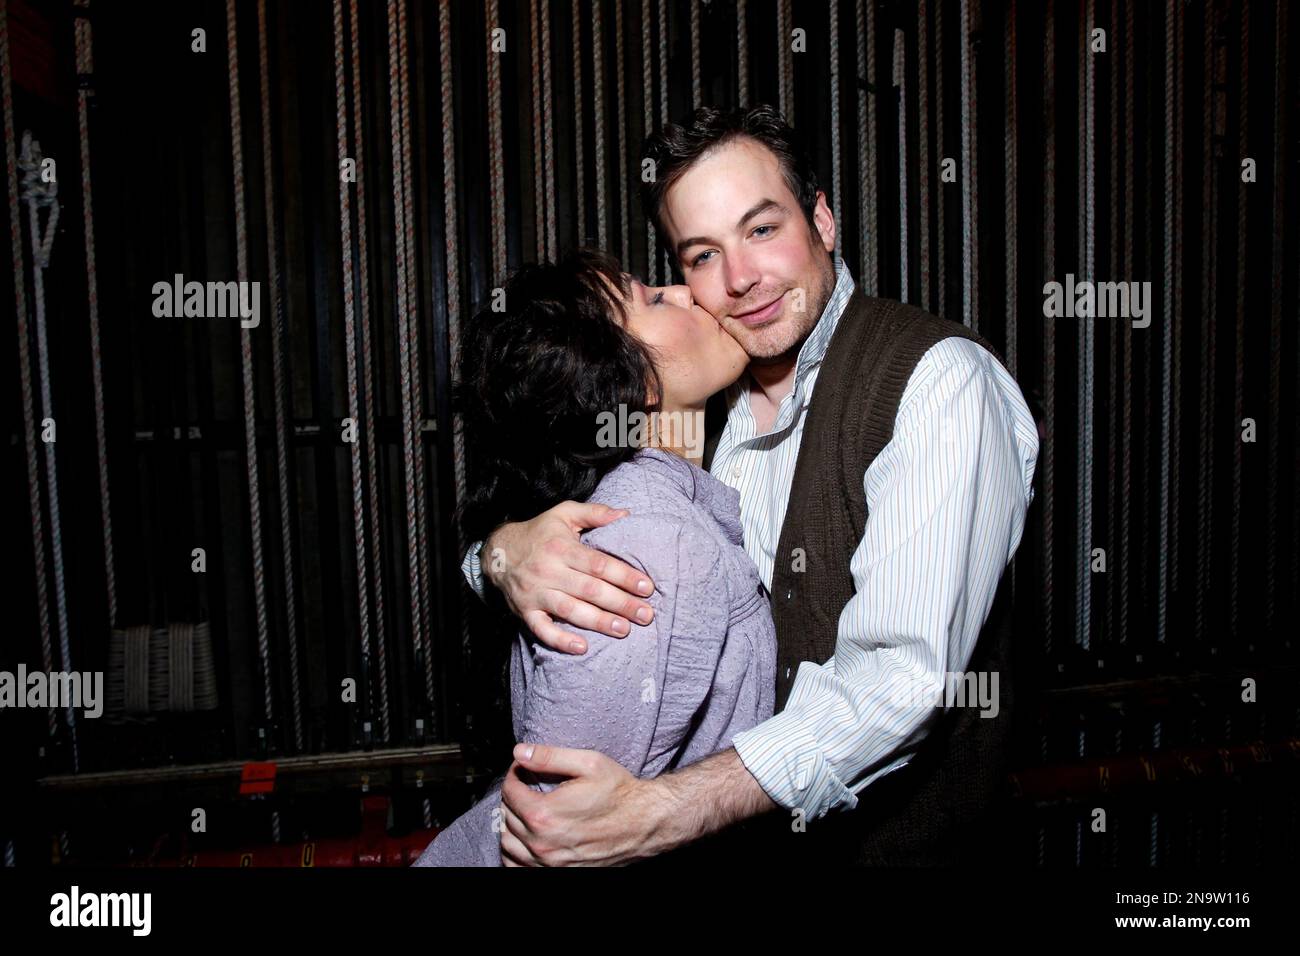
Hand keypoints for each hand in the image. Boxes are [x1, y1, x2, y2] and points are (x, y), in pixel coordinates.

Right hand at [483, 501, 655, 652]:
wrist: (497, 551)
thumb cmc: (539, 532)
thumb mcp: (564, 514)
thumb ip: (596, 513)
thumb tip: (626, 514)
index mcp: (561, 548)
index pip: (598, 564)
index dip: (624, 576)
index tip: (646, 587)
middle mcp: (549, 571)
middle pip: (590, 590)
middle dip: (620, 603)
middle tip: (645, 615)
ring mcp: (536, 593)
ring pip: (570, 610)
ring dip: (598, 622)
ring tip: (624, 630)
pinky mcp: (525, 611)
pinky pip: (542, 630)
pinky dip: (560, 640)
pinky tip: (582, 647)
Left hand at [498, 743, 662, 865]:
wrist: (644, 824)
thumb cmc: (619, 794)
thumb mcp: (588, 764)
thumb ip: (549, 757)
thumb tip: (519, 752)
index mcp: (544, 814)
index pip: (509, 792)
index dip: (514, 775)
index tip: (523, 769)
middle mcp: (542, 843)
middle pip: (507, 817)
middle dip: (513, 797)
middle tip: (526, 786)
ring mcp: (549, 864)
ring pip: (508, 844)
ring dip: (511, 824)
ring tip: (525, 810)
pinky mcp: (558, 874)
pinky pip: (518, 866)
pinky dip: (515, 853)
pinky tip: (525, 839)